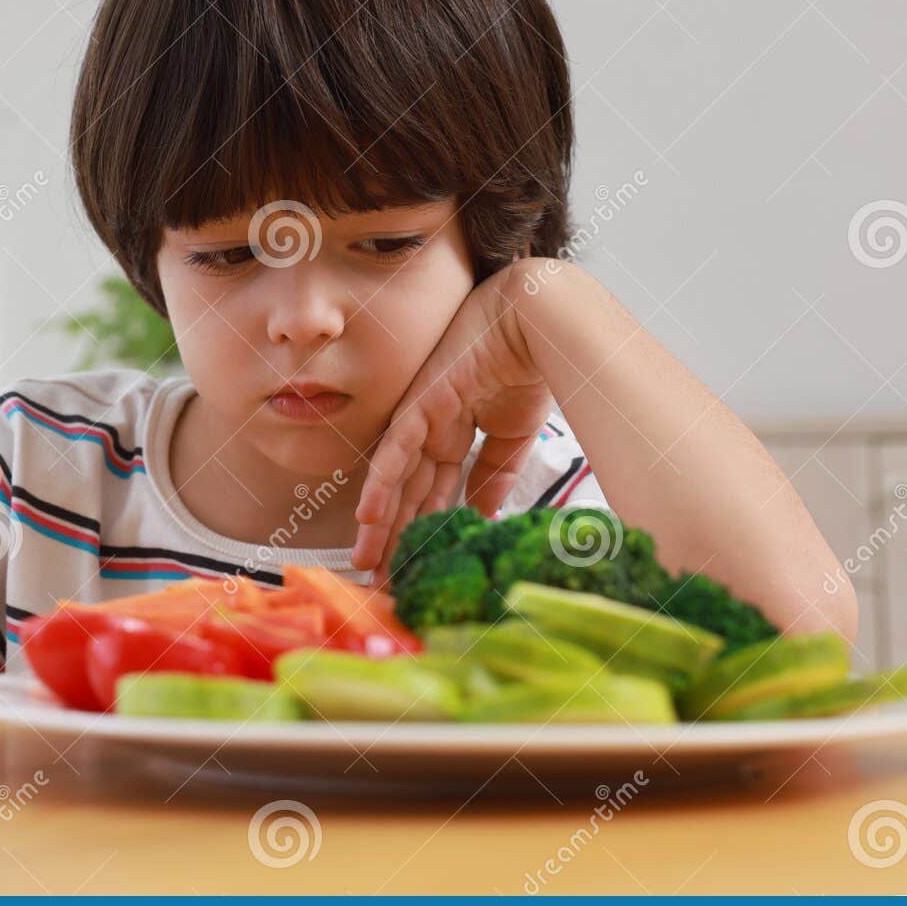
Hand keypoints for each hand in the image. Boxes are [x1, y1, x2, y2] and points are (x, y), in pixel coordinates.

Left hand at [351, 261, 552, 584]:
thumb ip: (494, 473)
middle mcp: (431, 431)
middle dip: (395, 540)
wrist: (539, 322)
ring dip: (381, 525)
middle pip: (407, 495)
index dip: (422, 532)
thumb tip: (483, 513)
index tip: (413, 570)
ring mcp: (423, 418)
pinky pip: (396, 452)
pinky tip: (369, 517)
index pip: (433, 494)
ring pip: (395, 481)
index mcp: (454, 436)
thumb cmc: (530, 365)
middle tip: (382, 583)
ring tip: (367, 564)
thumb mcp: (514, 434)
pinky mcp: (422, 405)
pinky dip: (383, 484)